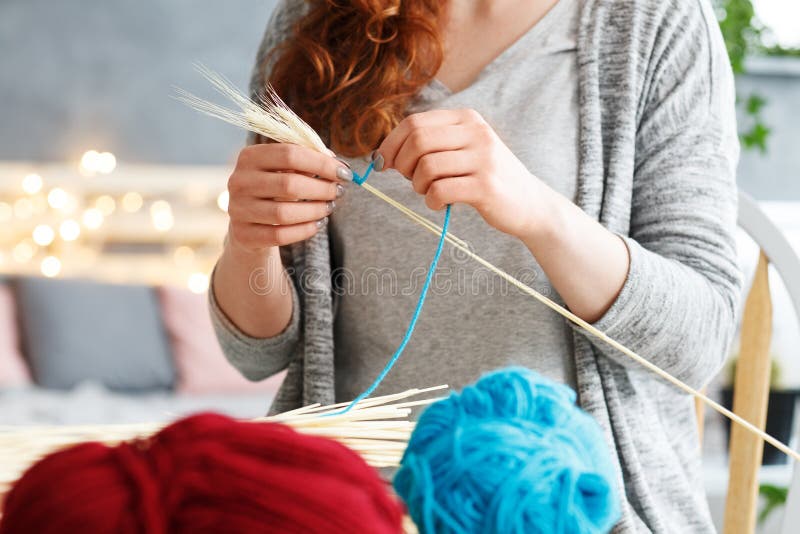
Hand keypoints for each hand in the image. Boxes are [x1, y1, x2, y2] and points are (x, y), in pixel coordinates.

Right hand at [226, 143, 352, 252]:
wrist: (248, 221)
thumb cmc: (273, 189)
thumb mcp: (284, 169)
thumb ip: (307, 161)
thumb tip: (337, 165)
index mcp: (250, 157)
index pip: (290, 154)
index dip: (321, 163)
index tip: (344, 173)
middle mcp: (239, 181)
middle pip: (289, 184)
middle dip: (321, 188)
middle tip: (339, 191)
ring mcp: (238, 209)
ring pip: (284, 213)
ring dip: (314, 210)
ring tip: (329, 207)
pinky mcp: (244, 235)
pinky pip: (280, 235)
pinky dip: (304, 230)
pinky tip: (317, 224)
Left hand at [375, 109, 551, 239]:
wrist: (530, 204)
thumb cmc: (487, 178)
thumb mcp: (464, 150)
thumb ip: (431, 145)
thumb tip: (384, 154)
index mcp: (467, 119)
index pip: (414, 122)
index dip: (391, 143)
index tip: (383, 162)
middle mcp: (476, 133)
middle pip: (417, 140)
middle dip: (403, 164)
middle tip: (411, 179)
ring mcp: (483, 159)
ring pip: (426, 167)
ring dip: (418, 185)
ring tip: (429, 192)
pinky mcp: (486, 186)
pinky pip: (440, 191)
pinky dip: (432, 201)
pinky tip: (441, 204)